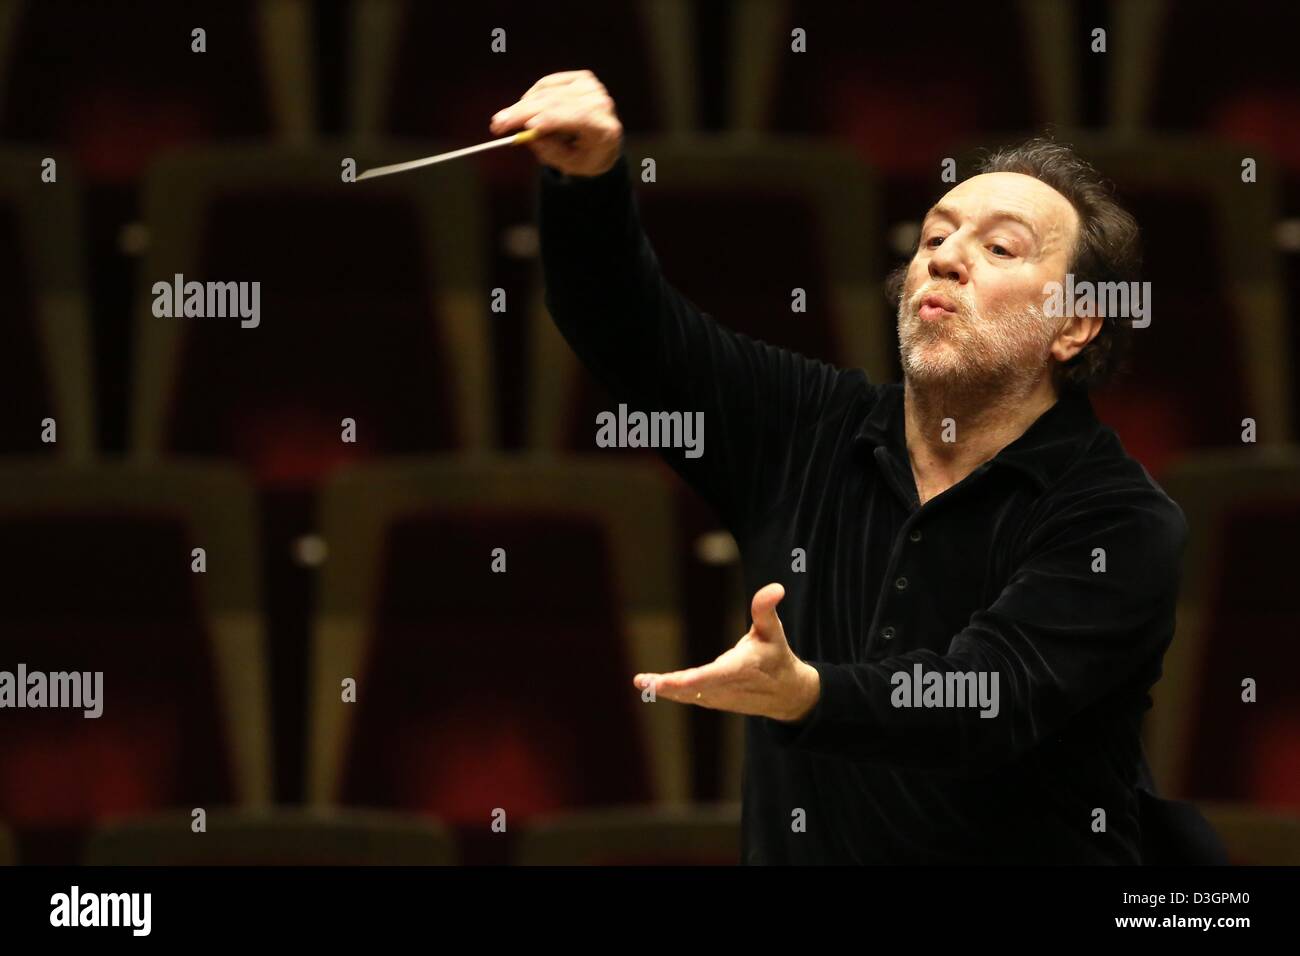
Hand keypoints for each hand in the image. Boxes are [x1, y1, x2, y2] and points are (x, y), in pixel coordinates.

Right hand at [489, 69, 622, 177]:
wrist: (603, 141)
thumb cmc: (587, 156)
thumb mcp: (571, 164)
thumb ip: (552, 151)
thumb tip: (529, 134)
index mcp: (604, 128)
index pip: (576, 118)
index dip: (549, 119)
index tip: (524, 127)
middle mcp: (600, 103)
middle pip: (557, 103)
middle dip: (523, 113)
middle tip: (497, 124)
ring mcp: (591, 87)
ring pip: (548, 92)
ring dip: (522, 106)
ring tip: (504, 121)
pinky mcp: (580, 78)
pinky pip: (547, 84)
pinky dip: (531, 96)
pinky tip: (522, 109)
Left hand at [634, 583, 820, 722]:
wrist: (786, 694)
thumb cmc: (776, 656)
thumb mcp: (773, 631)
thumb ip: (765, 609)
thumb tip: (775, 587)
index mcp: (741, 668)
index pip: (714, 676)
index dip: (693, 680)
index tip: (671, 681)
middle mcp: (728, 687)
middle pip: (694, 689)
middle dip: (669, 686)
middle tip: (643, 682)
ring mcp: (720, 697)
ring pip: (689, 695)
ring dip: (665, 690)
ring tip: (641, 682)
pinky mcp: (714, 701)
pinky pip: (690, 697)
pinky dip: (672, 692)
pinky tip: (651, 686)